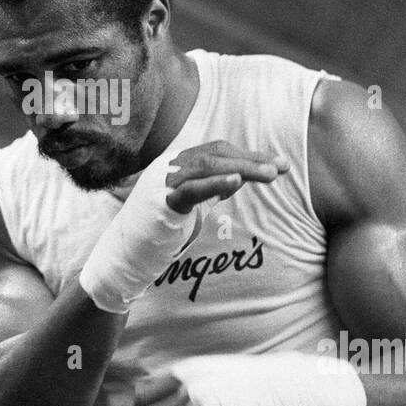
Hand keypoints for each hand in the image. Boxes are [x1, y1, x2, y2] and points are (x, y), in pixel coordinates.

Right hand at [79, 140, 288, 312]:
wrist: (125, 255)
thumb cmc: (158, 232)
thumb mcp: (189, 203)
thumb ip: (208, 188)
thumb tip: (236, 177)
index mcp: (177, 162)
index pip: (218, 150)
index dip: (249, 154)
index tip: (278, 164)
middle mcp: (169, 166)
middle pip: (216, 154)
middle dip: (252, 159)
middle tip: (280, 168)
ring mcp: (163, 182)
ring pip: (208, 166)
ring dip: (242, 168)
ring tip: (269, 174)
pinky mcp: (161, 203)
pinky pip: (192, 188)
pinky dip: (215, 183)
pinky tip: (236, 182)